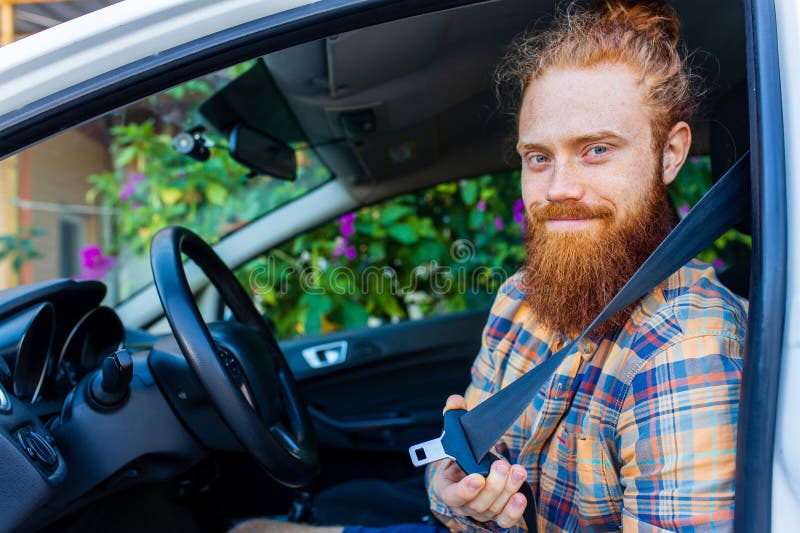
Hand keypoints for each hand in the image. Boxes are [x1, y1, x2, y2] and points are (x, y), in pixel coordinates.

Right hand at [430, 395, 527, 527]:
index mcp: (446, 487)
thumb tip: (455, 401)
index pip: (452, 495)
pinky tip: (520, 496)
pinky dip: (514, 511)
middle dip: (494, 484)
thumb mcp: (453, 436)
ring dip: (507, 489)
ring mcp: (481, 512)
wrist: (466, 473)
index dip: (465, 489)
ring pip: (494, 508)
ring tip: (517, 470)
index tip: (477, 477)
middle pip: (478, 503)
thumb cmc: (458, 456)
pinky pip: (505, 519)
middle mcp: (463, 504)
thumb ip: (453, 417)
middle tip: (502, 464)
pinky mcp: (496, 515)